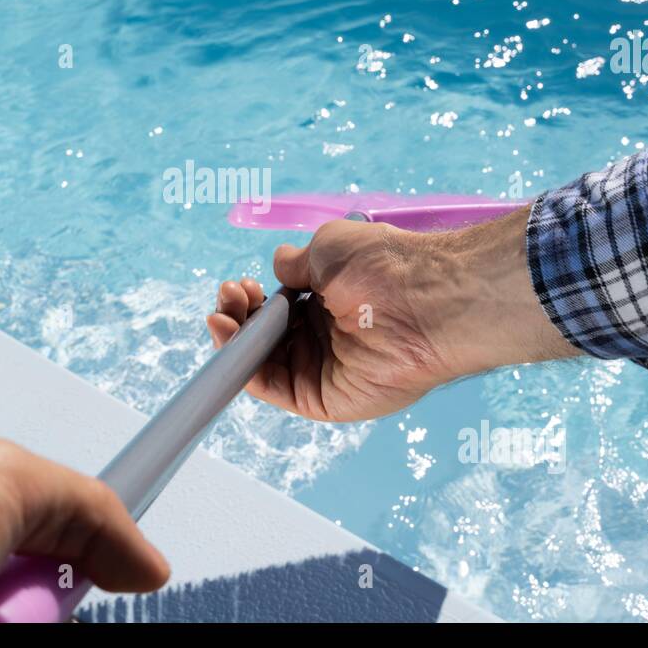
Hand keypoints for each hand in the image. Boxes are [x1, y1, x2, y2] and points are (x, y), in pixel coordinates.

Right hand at [207, 207, 577, 421]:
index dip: (253, 298)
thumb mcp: (329, 248)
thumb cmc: (384, 265)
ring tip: (224, 311)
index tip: (241, 282)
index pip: (278, 309)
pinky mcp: (325, 399)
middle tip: (233, 293)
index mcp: (331, 303)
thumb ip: (297, 262)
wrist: (423, 298)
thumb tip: (278, 264)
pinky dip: (244, 369)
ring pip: (264, 362)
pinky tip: (229, 336)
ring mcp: (325, 370)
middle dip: (239, 314)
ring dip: (234, 338)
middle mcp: (327, 338)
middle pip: (266, 336)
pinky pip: (275, 388)